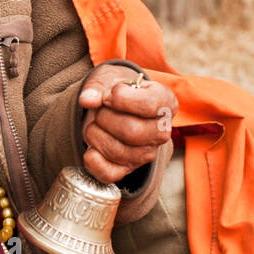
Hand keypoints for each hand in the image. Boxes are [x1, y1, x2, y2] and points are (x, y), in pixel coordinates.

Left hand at [78, 65, 175, 184]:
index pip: (148, 105)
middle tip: (99, 110)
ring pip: (117, 151)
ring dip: (94, 134)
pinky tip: (91, 147)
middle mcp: (161, 132)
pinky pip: (109, 173)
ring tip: (95, 124)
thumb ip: (97, 87)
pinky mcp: (127, 169)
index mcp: (165, 104)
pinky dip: (93, 160)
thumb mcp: (109, 79)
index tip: (108, 95)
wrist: (112, 107)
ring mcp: (145, 154)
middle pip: (131, 131)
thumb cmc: (117, 92)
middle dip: (104, 117)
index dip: (120, 98)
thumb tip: (88, 100)